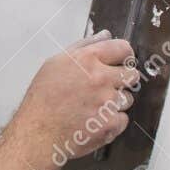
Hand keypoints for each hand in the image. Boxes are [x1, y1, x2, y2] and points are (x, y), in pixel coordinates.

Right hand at [15, 31, 140, 166]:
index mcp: (87, 59)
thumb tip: (104, 35)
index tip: (122, 62)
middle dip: (122, 81)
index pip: (123, 48)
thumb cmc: (42, 100)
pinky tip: (93, 121)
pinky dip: (111, 122)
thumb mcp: (55, 63)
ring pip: (127, 99)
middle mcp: (101, 78)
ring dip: (114, 103)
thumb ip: (84, 46)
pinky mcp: (111, 123)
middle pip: (131, 74)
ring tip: (93, 108)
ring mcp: (107, 102)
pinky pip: (122, 119)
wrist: (37, 133)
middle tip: (105, 89)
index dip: (125, 56)